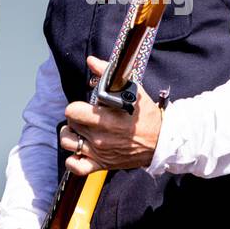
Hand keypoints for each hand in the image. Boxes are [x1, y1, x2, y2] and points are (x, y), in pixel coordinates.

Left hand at [59, 55, 163, 175]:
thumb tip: (91, 61)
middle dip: (77, 118)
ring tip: (81, 131)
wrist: (161, 141)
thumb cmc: (146, 116)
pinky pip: (77, 167)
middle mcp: (100, 138)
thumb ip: (108, 74)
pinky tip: (79, 150)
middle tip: (86, 117)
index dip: (77, 106)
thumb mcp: (132, 90)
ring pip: (68, 143)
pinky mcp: (102, 164)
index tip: (85, 106)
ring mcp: (99, 153)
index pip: (72, 111)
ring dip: (72, 136)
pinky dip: (73, 159)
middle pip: (70, 125)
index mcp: (106, 119)